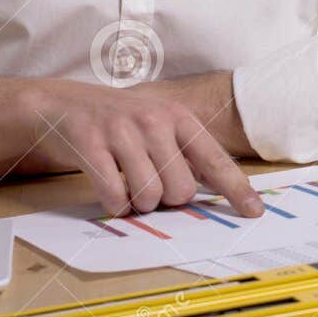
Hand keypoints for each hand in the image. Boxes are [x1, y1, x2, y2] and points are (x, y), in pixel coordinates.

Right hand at [0, 75, 263, 218]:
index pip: (215, 160)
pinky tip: (110, 188)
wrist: (63, 104)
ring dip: (138, 203)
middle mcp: (153, 120)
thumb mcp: (158, 127)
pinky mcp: (91, 143)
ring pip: (148, 197)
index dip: (237, 190)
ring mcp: (121, 130)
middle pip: (180, 190)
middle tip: (149, 185)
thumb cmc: (120, 124)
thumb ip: (186, 156)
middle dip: (166, 200)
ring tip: (128, 183)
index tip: (255, 212)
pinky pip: (115, 196)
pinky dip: (114, 203)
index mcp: (178, 118)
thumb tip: (221, 194)